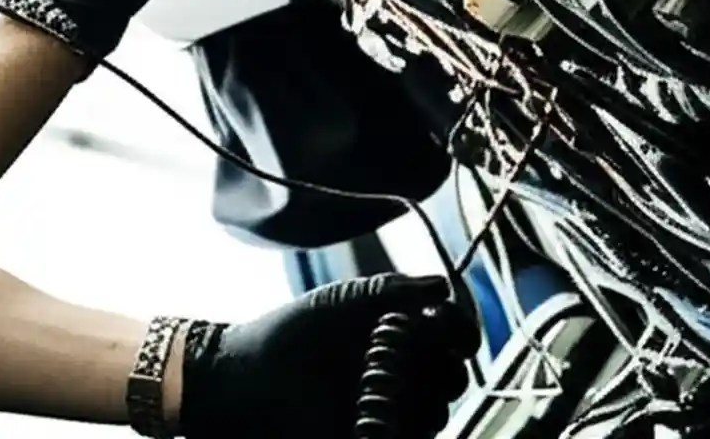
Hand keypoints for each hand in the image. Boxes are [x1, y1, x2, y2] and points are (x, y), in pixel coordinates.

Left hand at [179, 274, 478, 438]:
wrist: (247, 375)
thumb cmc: (293, 331)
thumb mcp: (345, 298)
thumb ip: (394, 289)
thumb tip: (443, 285)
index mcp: (397, 335)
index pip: (450, 334)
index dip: (461, 332)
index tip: (457, 332)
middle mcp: (399, 372)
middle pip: (452, 375)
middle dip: (448, 366)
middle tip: (419, 356)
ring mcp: (387, 409)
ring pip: (436, 411)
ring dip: (423, 397)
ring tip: (381, 383)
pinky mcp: (374, 436)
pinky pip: (409, 436)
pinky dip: (406, 427)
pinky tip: (377, 412)